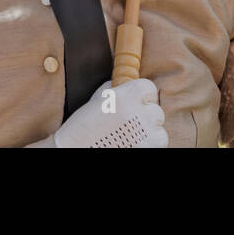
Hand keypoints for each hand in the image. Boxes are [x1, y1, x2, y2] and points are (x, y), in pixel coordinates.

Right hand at [43, 78, 167, 147]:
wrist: (72, 148)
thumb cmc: (82, 125)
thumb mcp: (98, 99)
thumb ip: (116, 90)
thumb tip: (127, 84)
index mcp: (125, 95)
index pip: (149, 88)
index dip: (145, 96)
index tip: (139, 103)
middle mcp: (136, 113)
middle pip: (157, 113)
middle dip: (147, 119)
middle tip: (133, 125)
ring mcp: (142, 134)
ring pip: (160, 134)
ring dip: (151, 136)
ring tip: (133, 138)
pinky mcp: (144, 150)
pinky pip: (157, 147)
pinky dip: (147, 147)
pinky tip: (131, 145)